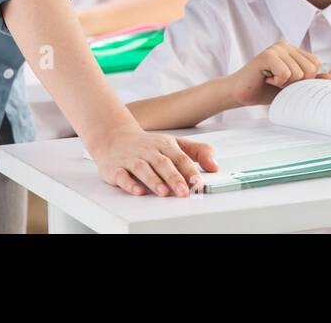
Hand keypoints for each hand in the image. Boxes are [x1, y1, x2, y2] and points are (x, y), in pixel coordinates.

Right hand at [89, 125, 217, 197]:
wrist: (115, 138)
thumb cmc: (149, 145)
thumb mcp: (175, 143)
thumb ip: (198, 151)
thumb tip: (215, 166)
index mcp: (165, 145)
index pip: (180, 157)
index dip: (190, 170)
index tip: (198, 182)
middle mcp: (149, 151)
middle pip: (163, 164)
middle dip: (174, 178)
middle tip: (184, 192)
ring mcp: (132, 159)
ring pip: (143, 169)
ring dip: (154, 181)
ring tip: (164, 192)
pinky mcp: (116, 169)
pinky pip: (122, 176)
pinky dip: (130, 184)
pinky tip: (138, 191)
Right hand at [226, 40, 321, 106]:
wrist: (240, 93)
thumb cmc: (265, 89)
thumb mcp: (292, 86)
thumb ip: (310, 81)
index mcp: (293, 50)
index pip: (316, 64)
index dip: (305, 79)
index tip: (287, 81)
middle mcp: (285, 45)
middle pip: (310, 69)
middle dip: (297, 83)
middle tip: (279, 82)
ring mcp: (276, 48)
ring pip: (299, 73)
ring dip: (285, 84)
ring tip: (271, 80)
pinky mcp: (268, 55)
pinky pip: (286, 74)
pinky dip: (277, 83)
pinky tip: (266, 79)